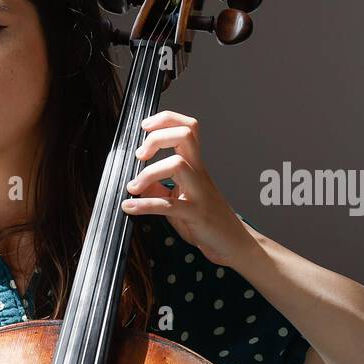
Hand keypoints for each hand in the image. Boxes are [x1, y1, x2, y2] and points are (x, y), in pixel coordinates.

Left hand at [121, 109, 256, 268]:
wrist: (233, 244)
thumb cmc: (208, 221)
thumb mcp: (179, 201)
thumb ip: (160, 189)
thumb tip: (137, 183)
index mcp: (196, 167)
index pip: (188, 129)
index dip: (167, 120)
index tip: (146, 126)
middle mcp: (199, 174)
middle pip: (184, 136)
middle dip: (157, 138)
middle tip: (140, 154)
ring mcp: (199, 193)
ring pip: (176, 165)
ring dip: (148, 173)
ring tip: (133, 187)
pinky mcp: (196, 214)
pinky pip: (168, 205)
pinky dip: (144, 205)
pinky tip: (130, 207)